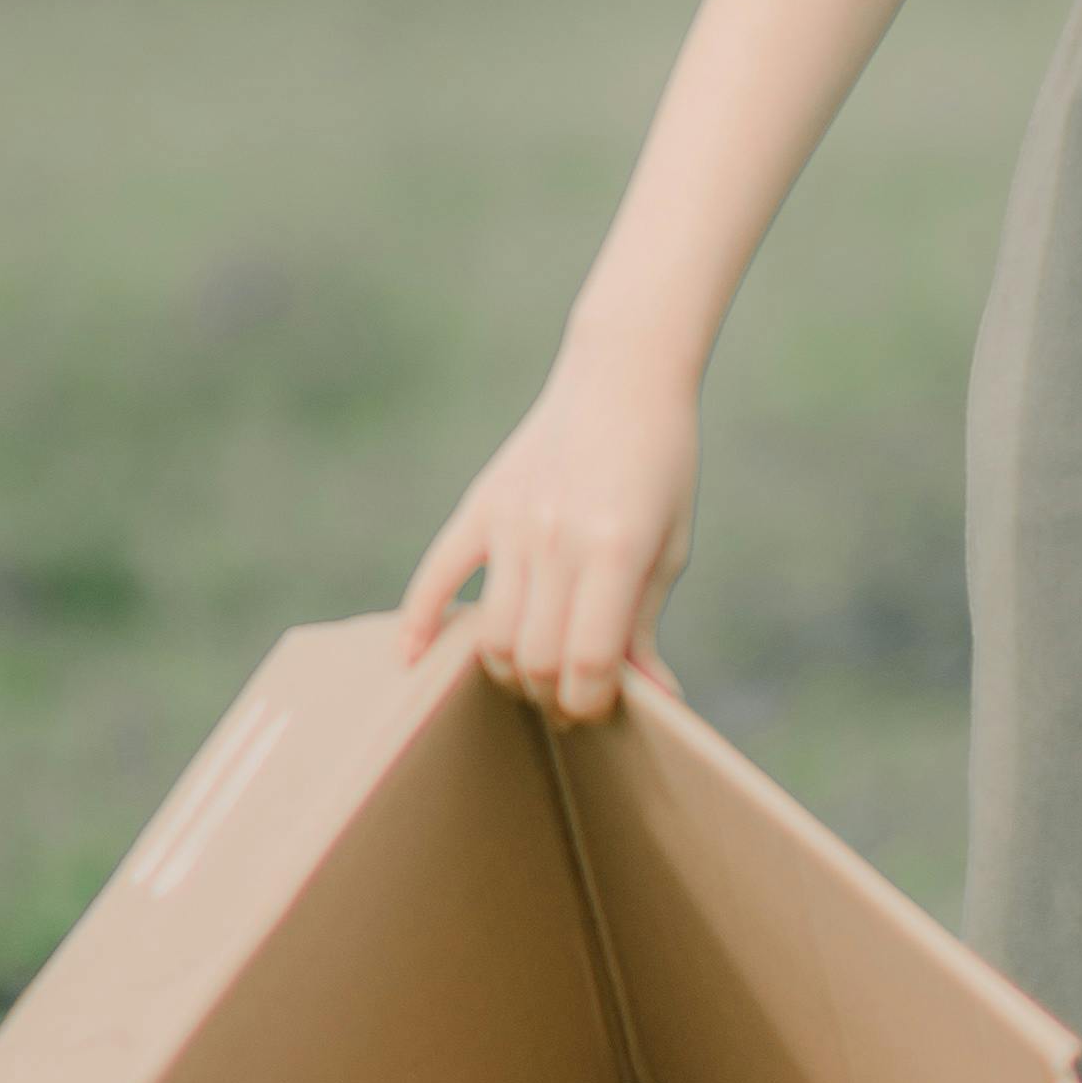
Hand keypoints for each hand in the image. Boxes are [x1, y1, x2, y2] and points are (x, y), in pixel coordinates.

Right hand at [399, 330, 697, 725]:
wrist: (623, 377)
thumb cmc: (661, 467)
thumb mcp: (669, 547)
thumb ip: (645, 626)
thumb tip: (653, 699)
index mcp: (615, 549)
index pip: (587, 662)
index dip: (592, 703)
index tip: (602, 705)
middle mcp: (556, 538)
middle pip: (534, 658)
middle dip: (551, 695)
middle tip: (568, 696)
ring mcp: (511, 521)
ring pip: (488, 634)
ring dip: (509, 672)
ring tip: (532, 674)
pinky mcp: (480, 506)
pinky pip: (435, 574)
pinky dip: (419, 623)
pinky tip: (412, 661)